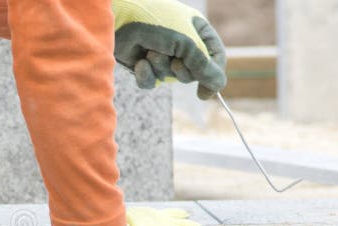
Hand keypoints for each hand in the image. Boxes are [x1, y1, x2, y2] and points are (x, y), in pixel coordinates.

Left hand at [112, 0, 226, 98]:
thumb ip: (205, 66)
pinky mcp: (142, 64)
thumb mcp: (188, 43)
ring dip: (160, 67)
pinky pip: (151, 82)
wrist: (118, 19)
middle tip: (174, 60)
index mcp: (197, 30)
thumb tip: (218, 86)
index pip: (214, 56)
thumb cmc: (157, 23)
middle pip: (192, 72)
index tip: (204, 95)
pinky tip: (139, 62)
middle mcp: (180, 42)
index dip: (213, 75)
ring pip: (169, 77)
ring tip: (150, 51)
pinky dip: (146, 75)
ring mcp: (161, 53)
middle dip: (181, 70)